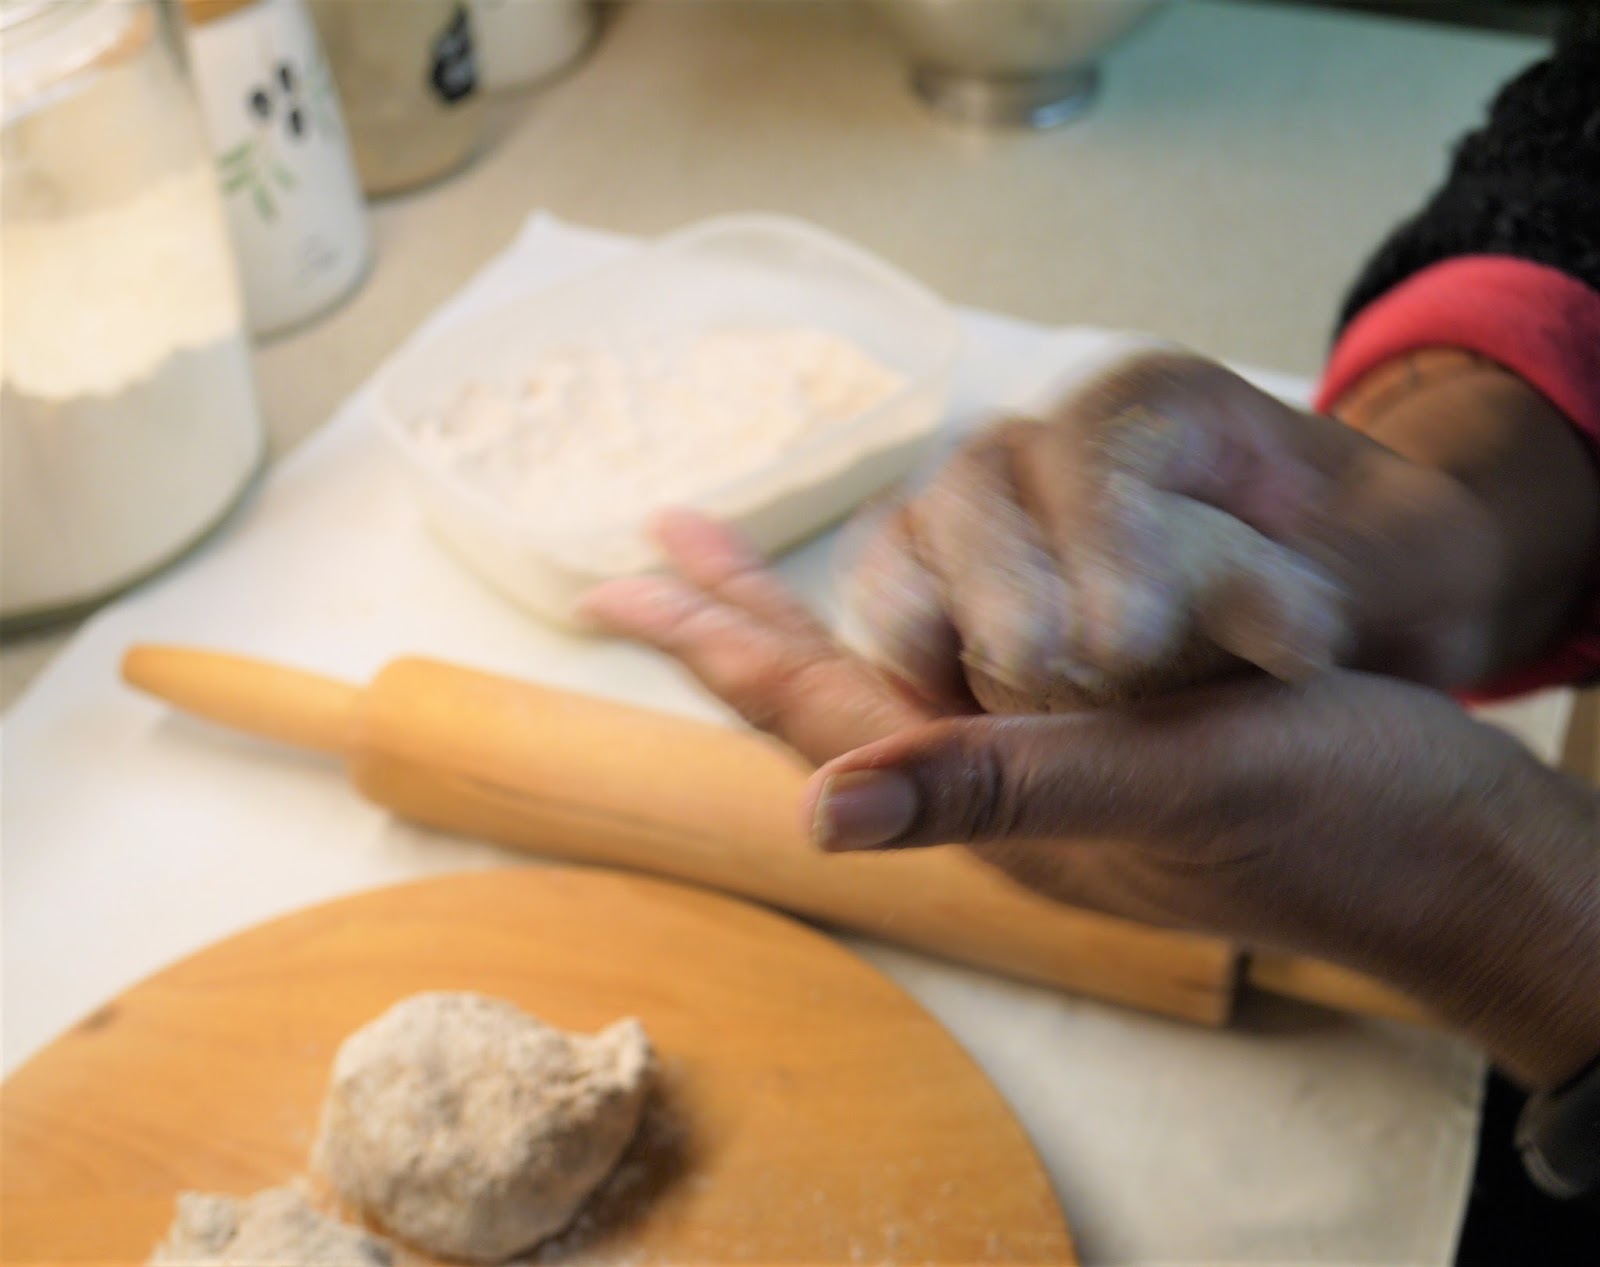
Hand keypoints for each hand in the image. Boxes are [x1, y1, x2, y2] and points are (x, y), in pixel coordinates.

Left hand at [587, 516, 1599, 1089]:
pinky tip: (916, 597)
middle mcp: (1004, 786)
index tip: (626, 580)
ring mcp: (1055, 766)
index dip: (722, 640)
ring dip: (820, 613)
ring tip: (744, 568)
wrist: (1462, 852)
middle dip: (743, 616)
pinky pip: (981, 671)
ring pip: (901, 673)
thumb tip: (824, 813)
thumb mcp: (1172, 785)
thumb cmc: (1343, 815)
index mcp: (996, 804)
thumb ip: (1000, 790)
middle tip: (655, 554)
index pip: (823, 711)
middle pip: (838, 685)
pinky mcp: (1114, 741)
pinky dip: (927, 616)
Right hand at [842, 347, 1507, 709]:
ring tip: (930, 694)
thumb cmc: (1392, 559)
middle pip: (981, 483)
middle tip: (1032, 666)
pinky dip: (892, 653)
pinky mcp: (977, 591)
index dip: (1101, 537)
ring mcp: (1008, 518)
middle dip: (998, 575)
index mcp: (1166, 407)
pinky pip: (904, 603)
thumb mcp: (1409, 556)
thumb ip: (1348, 573)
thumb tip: (1282, 632)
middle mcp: (1064, 448)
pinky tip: (896, 710)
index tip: (1126, 644)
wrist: (1369, 582)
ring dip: (912, 613)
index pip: (1103, 451)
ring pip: (918, 536)